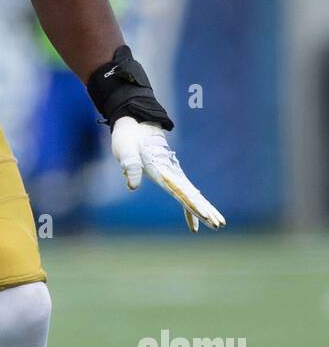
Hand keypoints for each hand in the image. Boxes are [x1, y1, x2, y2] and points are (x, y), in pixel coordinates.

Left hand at [111, 117, 225, 232]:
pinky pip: (184, 194)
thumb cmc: (129, 138)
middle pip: (192, 196)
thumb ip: (131, 168)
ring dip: (204, 209)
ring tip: (219, 224)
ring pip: (192, 195)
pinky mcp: (170, 175)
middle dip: (205, 210)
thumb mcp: (126, 152)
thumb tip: (132, 186)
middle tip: (219, 224)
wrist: (136, 122)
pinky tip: (199, 216)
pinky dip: (192, 206)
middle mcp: (172, 174)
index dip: (193, 204)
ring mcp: (173, 175)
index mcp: (163, 170)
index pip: (182, 192)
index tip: (205, 214)